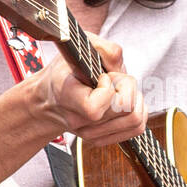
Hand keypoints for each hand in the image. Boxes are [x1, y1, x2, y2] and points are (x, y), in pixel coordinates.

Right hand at [32, 33, 148, 143]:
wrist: (49, 99)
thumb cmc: (66, 71)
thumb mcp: (79, 47)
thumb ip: (105, 50)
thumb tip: (121, 68)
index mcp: (67, 97)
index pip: (95, 106)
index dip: (108, 86)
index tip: (101, 76)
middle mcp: (78, 121)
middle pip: (126, 109)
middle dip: (127, 86)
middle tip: (113, 79)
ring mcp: (89, 134)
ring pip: (135, 120)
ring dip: (134, 99)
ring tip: (118, 89)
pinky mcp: (101, 139)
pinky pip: (136, 128)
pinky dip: (137, 111)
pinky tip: (123, 100)